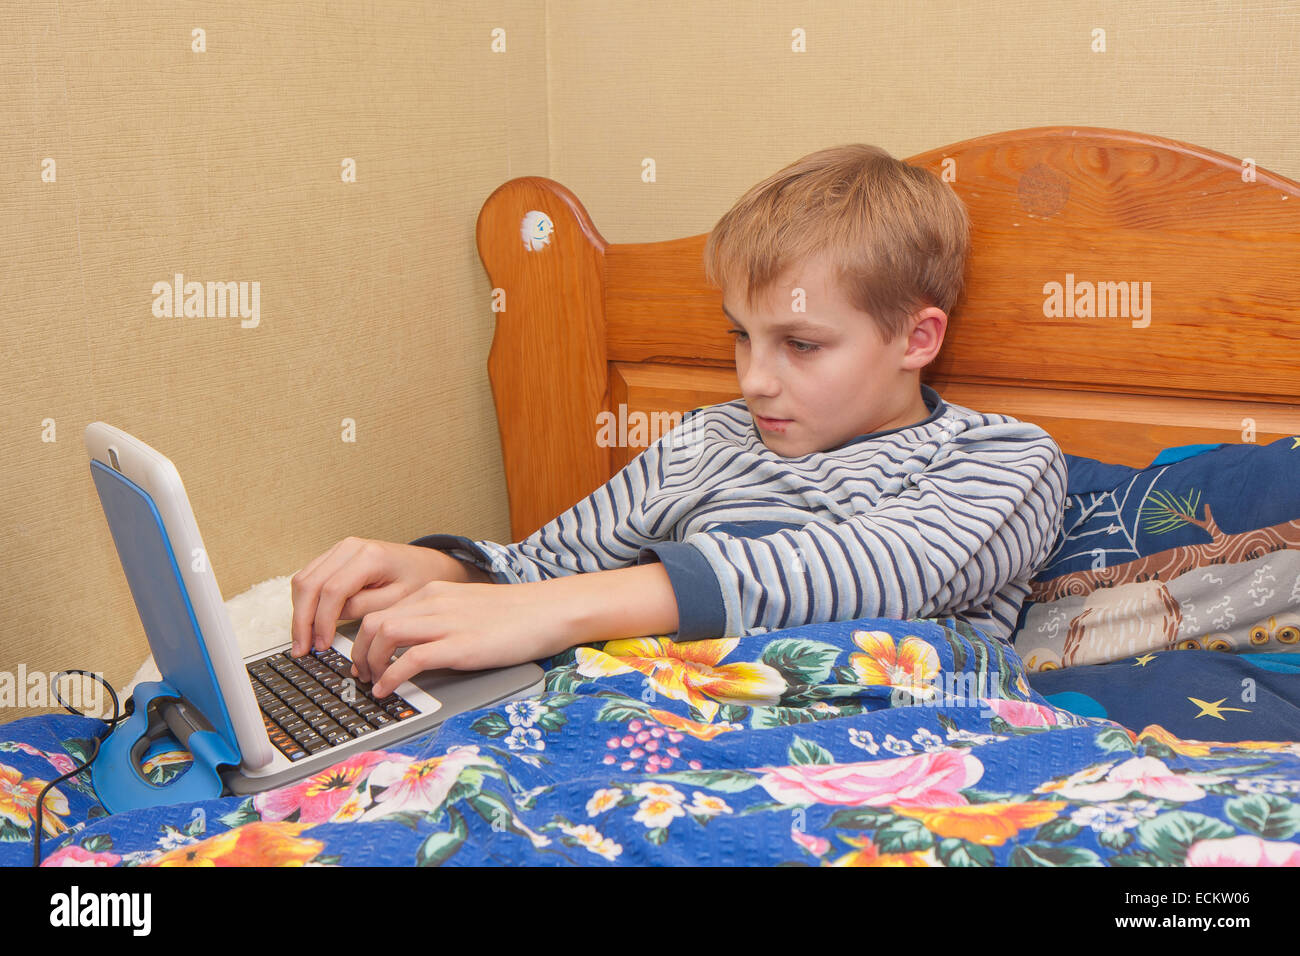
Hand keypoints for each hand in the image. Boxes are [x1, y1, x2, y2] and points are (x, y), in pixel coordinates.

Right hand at [290, 538, 459, 655]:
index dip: (321, 621)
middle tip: (302, 649)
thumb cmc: (418, 579)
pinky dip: (304, 602)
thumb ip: (364, 607)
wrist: (427, 564)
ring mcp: (339, 549)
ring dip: (298, 612)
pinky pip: (309, 577)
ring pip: (303, 580)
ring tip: (303, 641)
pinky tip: (308, 624)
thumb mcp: (399, 600)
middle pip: (309, 584)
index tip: (321, 645)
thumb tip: (331, 619)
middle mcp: (349, 547)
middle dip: (302, 620)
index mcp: (369, 556)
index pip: (332, 591)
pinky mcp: (334, 556)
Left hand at [350, 579, 580, 697]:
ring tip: (373, 685)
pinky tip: (389, 690)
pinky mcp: (459, 645)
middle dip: (359, 653)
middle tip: (362, 675)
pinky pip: (409, 659)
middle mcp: (433, 602)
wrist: (549, 611)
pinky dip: (391, 677)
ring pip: (384, 635)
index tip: (363, 660)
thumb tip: (414, 645)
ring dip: (370, 664)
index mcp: (433, 593)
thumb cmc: (515, 616)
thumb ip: (439, 620)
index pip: (381, 610)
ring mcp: (446, 623)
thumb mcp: (467, 609)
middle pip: (374, 622)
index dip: (363, 640)